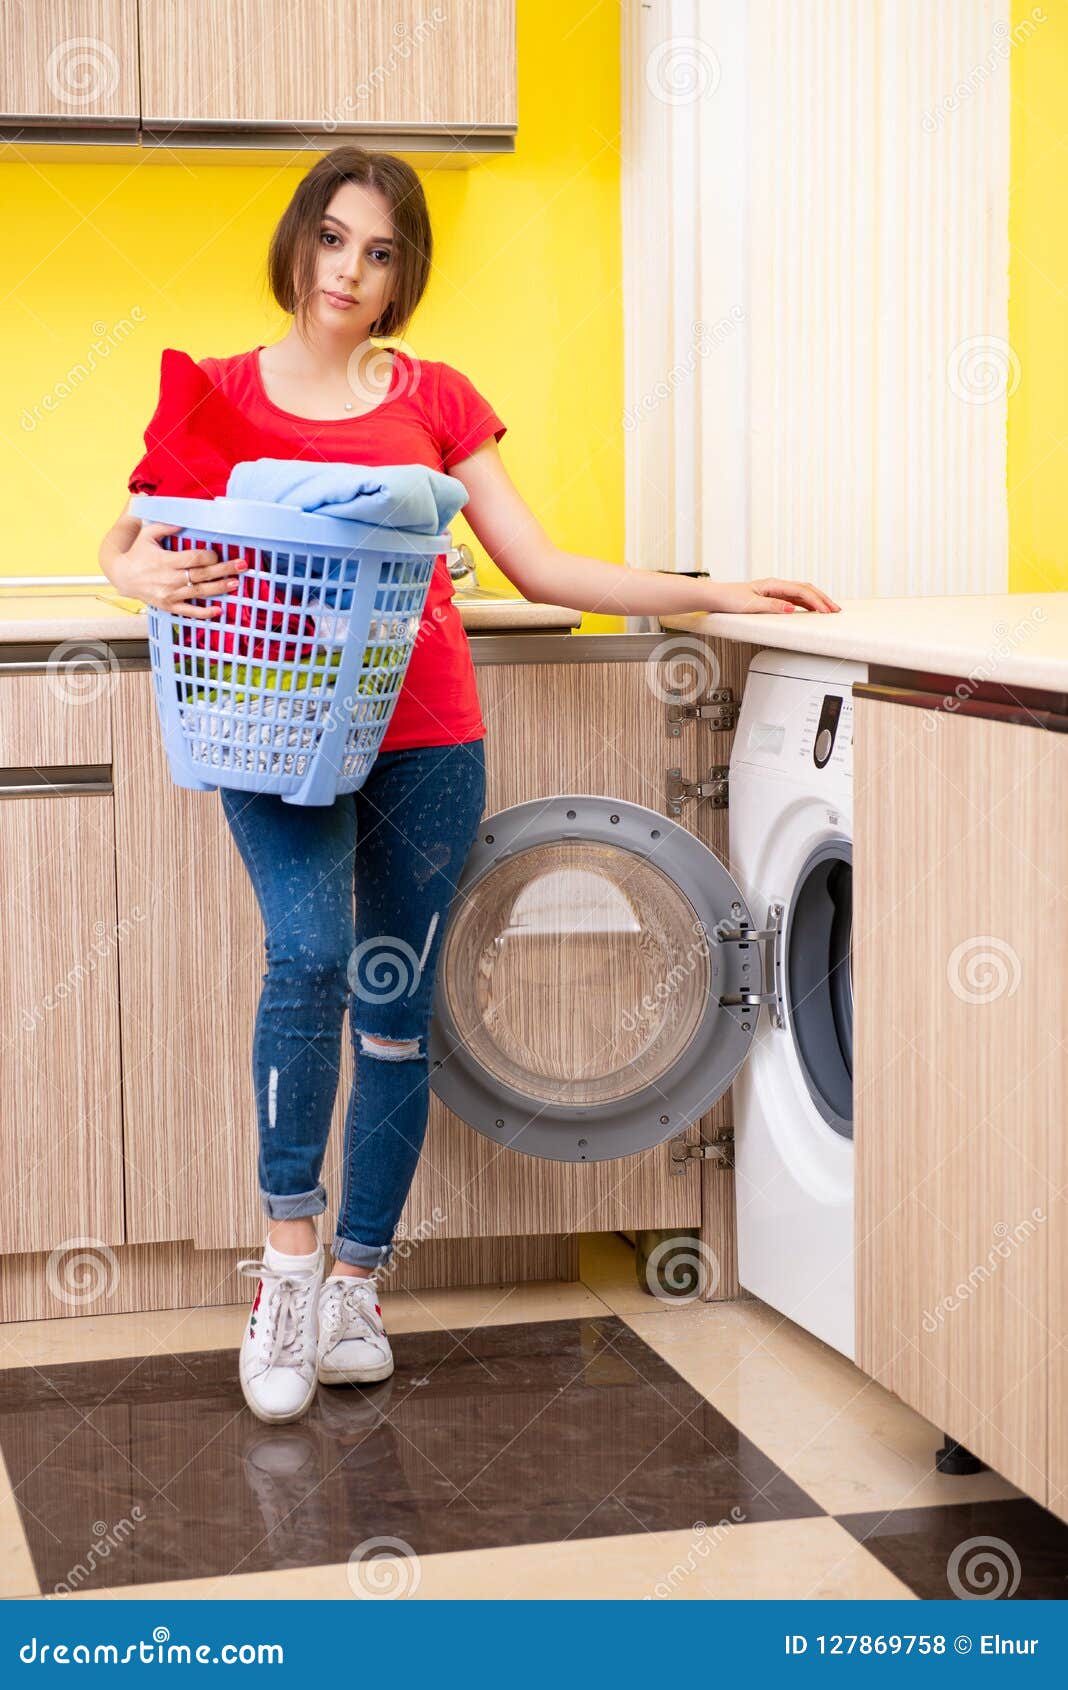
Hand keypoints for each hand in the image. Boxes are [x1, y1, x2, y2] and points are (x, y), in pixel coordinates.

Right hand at [109, 521, 246, 618]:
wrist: (122, 576)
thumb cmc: (138, 553)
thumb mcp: (148, 534)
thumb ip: (165, 526)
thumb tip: (184, 520)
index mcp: (165, 560)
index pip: (194, 558)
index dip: (209, 556)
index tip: (216, 554)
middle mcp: (169, 579)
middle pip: (202, 574)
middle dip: (223, 570)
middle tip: (241, 566)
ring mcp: (170, 594)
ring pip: (199, 592)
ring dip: (219, 588)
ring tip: (235, 583)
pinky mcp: (169, 605)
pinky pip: (189, 611)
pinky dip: (204, 613)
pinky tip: (218, 611)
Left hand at [704, 577, 840, 614]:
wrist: (715, 597)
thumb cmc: (728, 599)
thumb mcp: (751, 605)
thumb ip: (772, 606)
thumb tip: (792, 609)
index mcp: (773, 584)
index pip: (801, 591)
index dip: (816, 601)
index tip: (826, 611)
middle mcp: (775, 586)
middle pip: (805, 589)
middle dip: (822, 599)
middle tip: (835, 609)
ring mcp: (774, 591)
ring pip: (801, 593)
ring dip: (816, 601)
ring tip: (829, 609)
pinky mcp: (771, 597)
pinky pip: (794, 599)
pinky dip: (806, 603)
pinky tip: (812, 609)